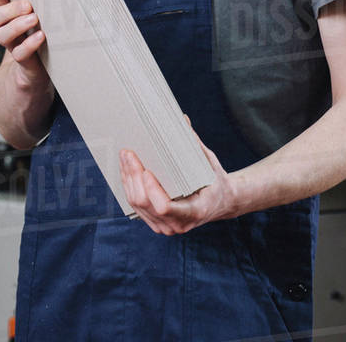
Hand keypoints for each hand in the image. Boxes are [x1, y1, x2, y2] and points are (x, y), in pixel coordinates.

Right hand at [0, 0, 48, 86]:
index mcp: (10, 16)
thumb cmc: (45, 44)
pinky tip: (40, 37)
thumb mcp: (43, 21)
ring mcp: (13, 48)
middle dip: (8, 9)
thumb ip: (46, 5)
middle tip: (27, 4)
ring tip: (34, 18)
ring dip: (16, 25)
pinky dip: (28, 45)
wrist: (34, 84)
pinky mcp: (24, 65)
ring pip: (1, 35)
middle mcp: (7, 31)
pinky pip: (19, 54)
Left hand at [118, 118, 239, 234]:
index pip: (164, 207)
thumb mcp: (210, 163)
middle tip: (128, 153)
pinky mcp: (156, 222)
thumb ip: (194, 143)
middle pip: (144, 202)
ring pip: (136, 204)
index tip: (147, 169)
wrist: (220, 203)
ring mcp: (166, 226)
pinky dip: (129, 186)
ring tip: (124, 157)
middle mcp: (178, 224)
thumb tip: (181, 119)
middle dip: (133, 175)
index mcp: (194, 211)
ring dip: (127, 179)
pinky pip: (137, 206)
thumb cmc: (215, 181)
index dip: (151, 189)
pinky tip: (126, 170)